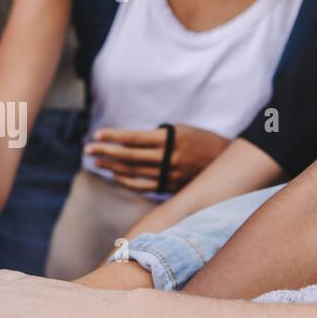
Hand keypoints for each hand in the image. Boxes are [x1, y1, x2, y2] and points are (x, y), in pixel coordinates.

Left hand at [85, 124, 228, 192]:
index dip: (113, 137)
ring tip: (97, 161)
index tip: (96, 135)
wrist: (228, 162)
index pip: (134, 138)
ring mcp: (170, 175)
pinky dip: (127, 181)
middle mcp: (169, 158)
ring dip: (112, 167)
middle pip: (129, 156)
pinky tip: (115, 176)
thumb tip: (130, 141)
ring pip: (134, 172)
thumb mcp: (183, 130)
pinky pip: (144, 187)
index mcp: (170, 139)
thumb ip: (158, 136)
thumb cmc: (202, 141)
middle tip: (87, 149)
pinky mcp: (172, 187)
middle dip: (106, 152)